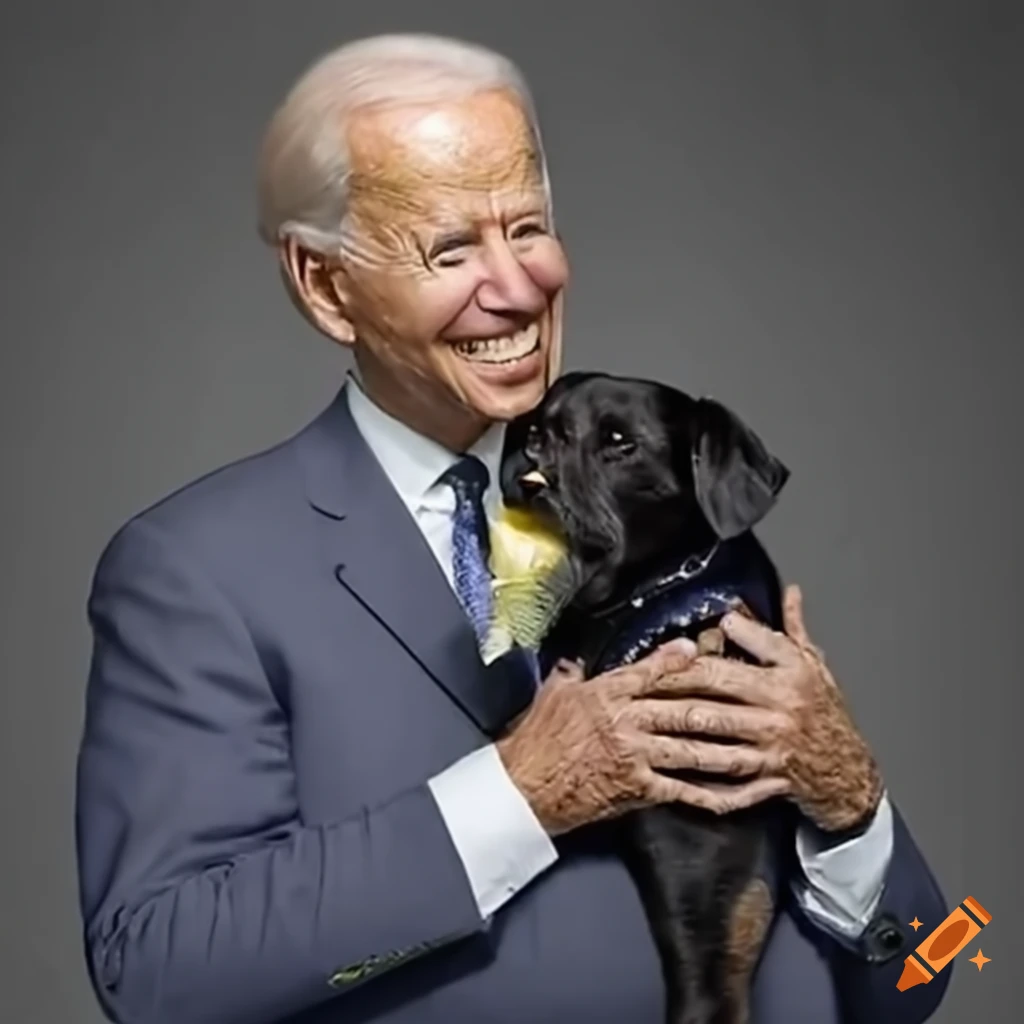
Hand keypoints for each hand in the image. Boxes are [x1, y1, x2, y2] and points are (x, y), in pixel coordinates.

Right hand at [495, 640, 790, 835]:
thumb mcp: (552, 695)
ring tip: (758, 745)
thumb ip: (571, 675)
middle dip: (719, 702)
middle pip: (680, 709)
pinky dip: (709, 793)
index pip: (647, 673)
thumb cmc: (536, 740)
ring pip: (690, 749)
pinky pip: (681, 791)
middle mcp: (626, 723)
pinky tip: (734, 793)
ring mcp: (636, 757)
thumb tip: (579, 663)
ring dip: (726, 748)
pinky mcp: (638, 789)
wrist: (526, 788)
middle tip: (753, 698)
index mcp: (606, 695)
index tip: (698, 648)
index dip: (674, 660)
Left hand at [667, 585, 883, 832]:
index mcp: (793, 674)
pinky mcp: (765, 776)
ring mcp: (772, 744)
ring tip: (643, 715)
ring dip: (677, 724)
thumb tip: (789, 591)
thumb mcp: (815, 666)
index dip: (719, 635)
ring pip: (715, 731)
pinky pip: (727, 777)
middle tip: (643, 674)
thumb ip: (794, 629)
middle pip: (720, 686)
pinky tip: (670, 768)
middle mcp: (782, 706)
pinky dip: (699, 776)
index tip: (687, 633)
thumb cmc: (826, 713)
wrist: (849, 771)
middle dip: (677, 679)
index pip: (753, 644)